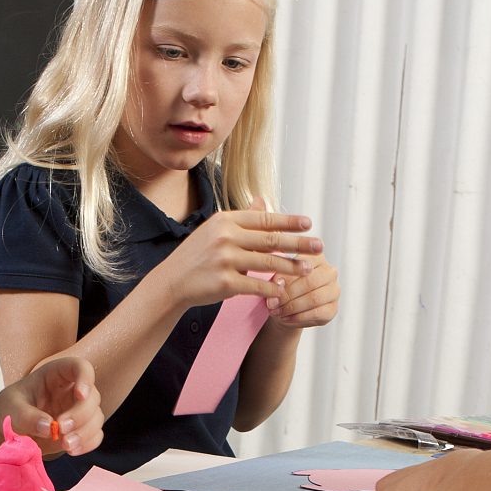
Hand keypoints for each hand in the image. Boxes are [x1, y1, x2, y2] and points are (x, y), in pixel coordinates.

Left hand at [0, 356, 103, 456]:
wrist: (8, 430)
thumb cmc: (9, 409)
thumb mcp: (11, 409)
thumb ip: (27, 416)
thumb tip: (48, 427)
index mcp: (56, 375)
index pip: (80, 367)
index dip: (86, 378)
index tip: (81, 395)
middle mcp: (72, 390)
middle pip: (92, 397)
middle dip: (81, 415)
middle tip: (61, 429)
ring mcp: (78, 410)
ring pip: (96, 418)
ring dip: (85, 433)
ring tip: (65, 444)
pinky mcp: (80, 429)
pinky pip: (95, 435)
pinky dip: (87, 444)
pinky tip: (71, 450)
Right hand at [152, 208, 322, 308]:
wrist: (172, 281)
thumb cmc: (197, 255)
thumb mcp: (215, 230)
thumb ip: (242, 219)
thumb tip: (262, 201)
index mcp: (225, 220)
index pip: (264, 219)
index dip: (289, 221)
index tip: (308, 224)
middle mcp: (226, 237)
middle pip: (271, 239)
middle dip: (298, 243)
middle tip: (319, 246)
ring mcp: (225, 259)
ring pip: (268, 262)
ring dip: (291, 267)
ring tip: (307, 268)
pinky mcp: (225, 282)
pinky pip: (257, 285)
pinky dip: (272, 288)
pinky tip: (284, 289)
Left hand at [265, 255, 339, 328]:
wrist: (287, 307)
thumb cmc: (284, 287)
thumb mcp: (278, 278)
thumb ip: (279, 277)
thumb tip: (278, 283)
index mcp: (316, 257)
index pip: (303, 265)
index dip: (287, 277)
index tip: (272, 287)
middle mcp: (329, 271)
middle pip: (310, 282)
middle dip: (288, 295)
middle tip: (272, 303)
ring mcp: (334, 290)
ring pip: (314, 299)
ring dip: (292, 307)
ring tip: (277, 311)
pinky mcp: (333, 308)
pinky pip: (317, 313)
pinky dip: (298, 317)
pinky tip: (286, 318)